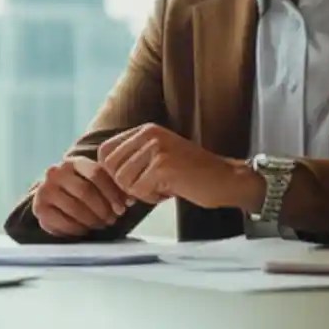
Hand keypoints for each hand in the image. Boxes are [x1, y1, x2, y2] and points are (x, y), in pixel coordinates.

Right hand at [30, 156, 130, 237]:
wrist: (54, 197)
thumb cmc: (82, 190)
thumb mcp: (96, 183)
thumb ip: (113, 186)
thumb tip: (132, 199)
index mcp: (72, 162)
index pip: (96, 173)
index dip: (112, 193)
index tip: (122, 208)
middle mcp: (55, 172)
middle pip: (85, 191)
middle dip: (103, 209)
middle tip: (112, 220)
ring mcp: (44, 190)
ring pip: (75, 208)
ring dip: (92, 221)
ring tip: (101, 225)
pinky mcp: (39, 208)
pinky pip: (62, 222)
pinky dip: (78, 229)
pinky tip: (85, 230)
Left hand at [97, 124, 263, 210]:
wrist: (227, 179)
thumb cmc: (191, 174)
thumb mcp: (158, 157)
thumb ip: (132, 160)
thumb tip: (102, 176)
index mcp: (144, 130)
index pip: (105, 151)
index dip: (112, 173)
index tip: (130, 183)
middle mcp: (148, 135)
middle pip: (110, 167)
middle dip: (126, 185)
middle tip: (149, 187)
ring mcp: (156, 149)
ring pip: (123, 180)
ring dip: (141, 192)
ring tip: (162, 187)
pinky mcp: (163, 166)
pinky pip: (139, 190)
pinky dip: (152, 198)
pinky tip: (170, 191)